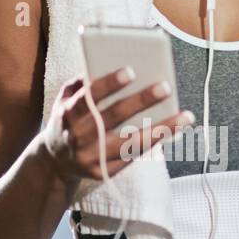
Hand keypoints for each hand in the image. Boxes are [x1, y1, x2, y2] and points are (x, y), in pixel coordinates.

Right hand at [42, 66, 194, 187]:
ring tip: (185, 117)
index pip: (90, 97)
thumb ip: (82, 83)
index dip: (109, 84)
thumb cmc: (67, 120)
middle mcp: (80, 137)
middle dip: (141, 101)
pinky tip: (173, 133)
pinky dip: (154, 145)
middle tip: (165, 87)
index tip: (131, 70)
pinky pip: (133, 158)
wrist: (54, 162)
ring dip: (161, 130)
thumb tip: (108, 65)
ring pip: (132, 143)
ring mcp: (92, 157)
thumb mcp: (65, 99)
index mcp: (69, 114)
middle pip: (115, 117)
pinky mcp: (103, 173)